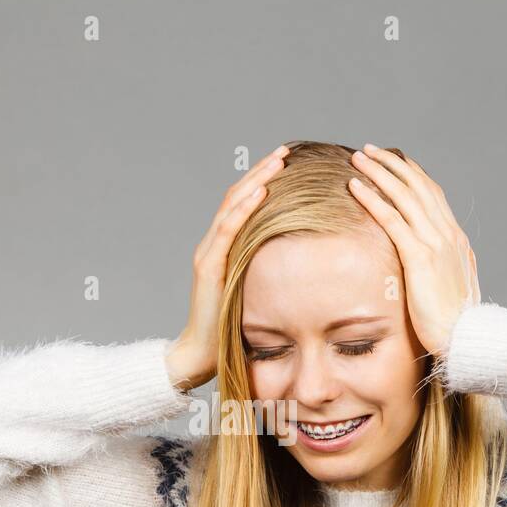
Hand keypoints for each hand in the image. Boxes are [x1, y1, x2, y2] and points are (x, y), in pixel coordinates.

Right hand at [166, 143, 290, 390]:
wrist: (200, 355)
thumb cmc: (232, 330)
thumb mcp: (258, 294)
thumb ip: (271, 273)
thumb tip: (305, 264)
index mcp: (226, 249)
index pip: (244, 204)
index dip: (264, 181)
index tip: (288, 163)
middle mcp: (213, 244)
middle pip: (238, 196)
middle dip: (262, 171)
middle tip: (287, 151)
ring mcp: (208, 253)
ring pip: (232, 206)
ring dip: (256, 181)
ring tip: (277, 161)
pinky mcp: (208, 267)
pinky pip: (227, 231)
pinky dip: (244, 208)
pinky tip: (261, 192)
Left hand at [346, 143, 479, 358]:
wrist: (465, 338)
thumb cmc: (456, 321)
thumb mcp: (453, 285)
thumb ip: (444, 265)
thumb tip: (437, 258)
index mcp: (455, 238)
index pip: (432, 194)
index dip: (411, 174)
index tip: (393, 160)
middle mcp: (447, 234)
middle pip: (417, 186)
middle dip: (392, 164)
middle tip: (370, 150)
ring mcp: (435, 244)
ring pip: (404, 196)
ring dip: (379, 173)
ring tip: (358, 158)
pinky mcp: (420, 258)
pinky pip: (392, 220)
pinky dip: (373, 199)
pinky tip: (355, 187)